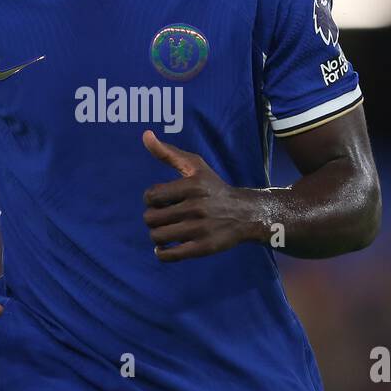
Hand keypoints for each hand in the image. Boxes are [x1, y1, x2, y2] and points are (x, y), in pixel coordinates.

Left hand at [141, 130, 260, 261]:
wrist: (245, 213)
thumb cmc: (214, 187)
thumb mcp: (195, 166)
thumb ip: (168, 152)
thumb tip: (145, 135)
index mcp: (192, 185)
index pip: (151, 196)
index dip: (151, 199)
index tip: (161, 201)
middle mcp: (197, 207)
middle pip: (151, 218)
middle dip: (152, 218)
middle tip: (162, 217)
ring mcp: (200, 229)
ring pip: (158, 237)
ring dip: (156, 235)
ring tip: (164, 232)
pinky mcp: (203, 248)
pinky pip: (169, 255)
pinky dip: (161, 253)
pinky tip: (164, 247)